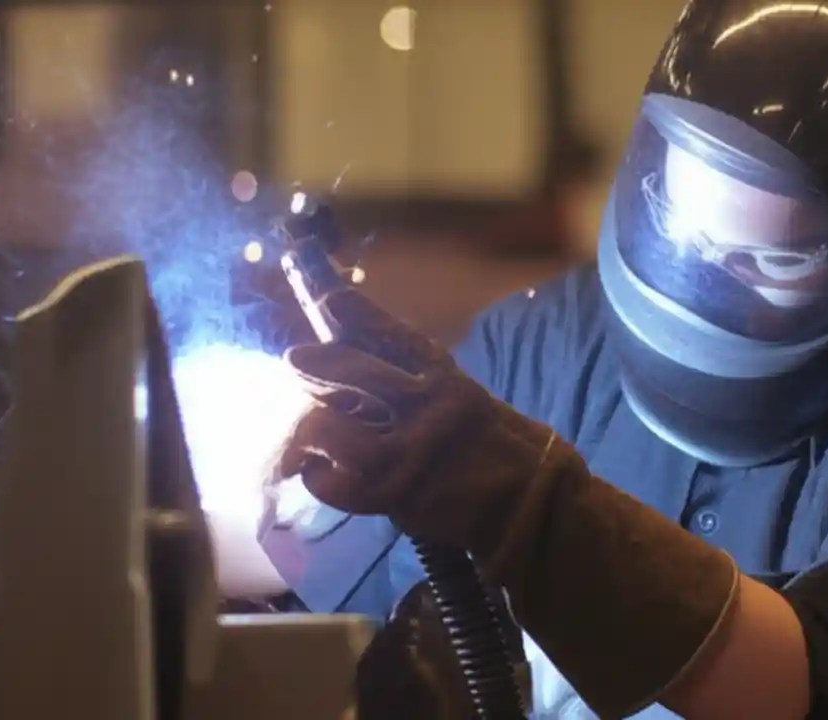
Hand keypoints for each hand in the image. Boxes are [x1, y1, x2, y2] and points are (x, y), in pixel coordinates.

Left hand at [274, 289, 737, 719]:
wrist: (531, 507)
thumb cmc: (501, 453)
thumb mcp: (470, 403)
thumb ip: (426, 389)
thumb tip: (370, 378)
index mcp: (448, 380)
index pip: (395, 338)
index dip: (358, 315)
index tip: (330, 301)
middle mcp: (428, 406)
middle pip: (353, 372)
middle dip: (315, 366)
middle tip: (296, 365)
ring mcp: (410, 451)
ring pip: (334, 429)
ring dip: (310, 427)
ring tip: (304, 430)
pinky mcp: (398, 494)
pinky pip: (338, 484)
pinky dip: (319, 478)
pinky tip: (318, 473)